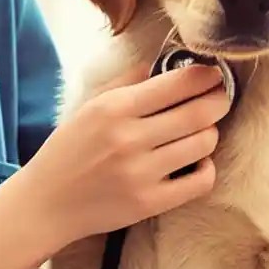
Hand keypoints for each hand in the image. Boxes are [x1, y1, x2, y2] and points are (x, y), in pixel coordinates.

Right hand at [17, 63, 231, 249]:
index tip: (213, 75)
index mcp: (114, 108)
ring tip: (202, 131)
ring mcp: (141, 173)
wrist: (47, 202)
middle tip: (221, 98)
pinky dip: (206, 167)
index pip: (178, 83)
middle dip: (219, 100)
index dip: (206, 76)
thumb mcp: (89, 106)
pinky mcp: (150, 203)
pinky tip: (196, 162)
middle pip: (199, 112)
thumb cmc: (68, 150)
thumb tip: (162, 65)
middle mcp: (129, 138)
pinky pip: (200, 181)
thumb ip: (126, 83)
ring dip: (210, 133)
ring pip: (204, 144)